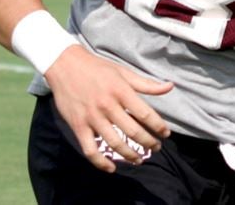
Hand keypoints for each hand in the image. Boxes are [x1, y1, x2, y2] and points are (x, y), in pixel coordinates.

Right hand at [44, 45, 173, 171]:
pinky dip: (101, 162)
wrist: (64, 64)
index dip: (158, 126)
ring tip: (139, 159)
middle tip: (156, 148)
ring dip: (130, 155)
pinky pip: (90, 149)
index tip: (166, 133)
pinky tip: (111, 168)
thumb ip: (146, 84)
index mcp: (121, 91)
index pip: (145, 114)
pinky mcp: (78, 125)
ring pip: (114, 143)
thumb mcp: (123, 72)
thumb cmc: (97, 68)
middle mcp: (107, 105)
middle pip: (133, 131)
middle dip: (149, 143)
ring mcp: (92, 117)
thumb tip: (170, 87)